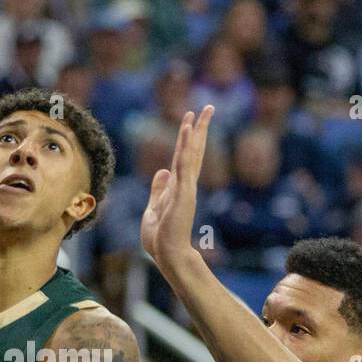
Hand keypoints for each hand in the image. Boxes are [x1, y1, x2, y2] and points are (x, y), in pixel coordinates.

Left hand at [140, 105, 213, 268]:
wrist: (167, 254)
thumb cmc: (159, 238)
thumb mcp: (153, 208)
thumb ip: (158, 190)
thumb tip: (162, 170)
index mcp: (178, 187)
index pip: (186, 157)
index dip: (190, 138)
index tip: (193, 120)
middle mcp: (185, 184)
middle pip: (194, 150)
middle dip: (200, 128)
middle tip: (208, 107)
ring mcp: (186, 187)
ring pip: (191, 153)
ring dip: (195, 131)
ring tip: (201, 111)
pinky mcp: (184, 192)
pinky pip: (185, 164)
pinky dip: (186, 146)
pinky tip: (188, 130)